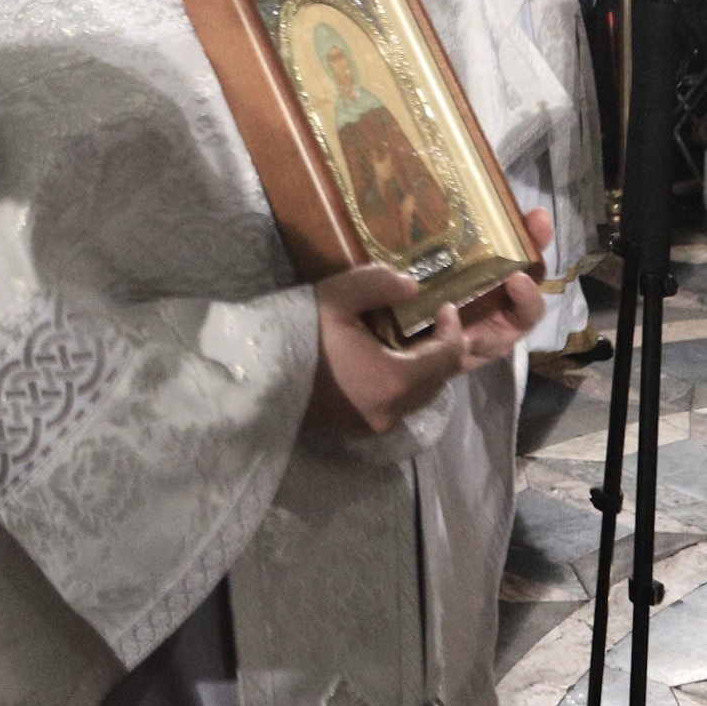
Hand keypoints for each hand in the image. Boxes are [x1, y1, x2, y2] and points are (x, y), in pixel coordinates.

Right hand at [305, 209, 551, 434]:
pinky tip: (396, 351)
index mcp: (396, 381)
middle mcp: (395, 409)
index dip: (457, 328)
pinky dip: (408, 374)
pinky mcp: (360, 423)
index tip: (447, 304)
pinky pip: (400, 398)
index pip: (450, 355)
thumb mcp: (333, 299)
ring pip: (423, 390)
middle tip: (459, 317)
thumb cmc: (292, 340)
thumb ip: (377, 283)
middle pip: (444, 377)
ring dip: (433, 361)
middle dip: (457, 346)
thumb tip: (413, 282)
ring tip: (430, 330)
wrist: (247, 386)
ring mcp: (377, 421)